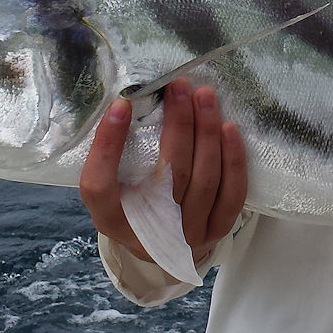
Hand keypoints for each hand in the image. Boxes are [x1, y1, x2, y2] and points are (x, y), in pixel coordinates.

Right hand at [80, 78, 247, 265]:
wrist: (163, 246)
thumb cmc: (134, 205)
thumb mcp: (112, 188)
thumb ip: (114, 155)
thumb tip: (130, 101)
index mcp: (112, 221)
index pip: (100, 186)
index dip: (108, 146)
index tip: (121, 105)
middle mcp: (149, 232)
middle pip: (168, 176)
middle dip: (178, 125)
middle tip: (180, 87)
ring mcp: (187, 234)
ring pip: (204, 181)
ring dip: (207, 133)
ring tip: (205, 97)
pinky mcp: (217, 231)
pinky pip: (231, 194)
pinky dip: (232, 160)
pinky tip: (229, 129)